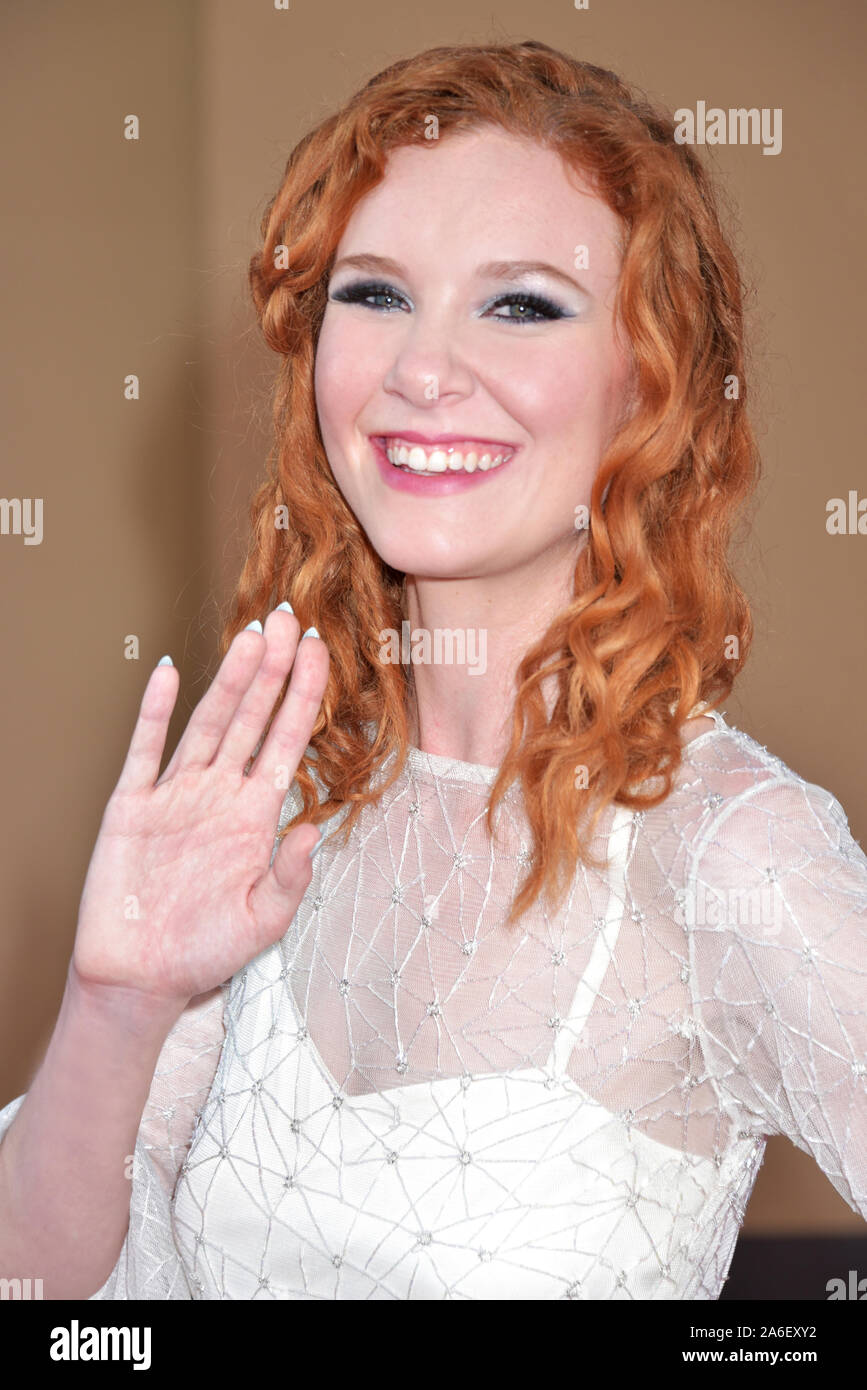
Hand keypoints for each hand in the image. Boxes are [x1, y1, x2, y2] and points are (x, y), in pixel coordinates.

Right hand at [72, 608, 328, 1008]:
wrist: (139, 978)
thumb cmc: (203, 952)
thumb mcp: (264, 921)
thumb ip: (290, 874)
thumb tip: (315, 828)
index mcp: (253, 816)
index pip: (286, 740)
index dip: (303, 694)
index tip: (320, 649)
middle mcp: (218, 794)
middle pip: (251, 717)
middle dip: (271, 667)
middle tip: (288, 615)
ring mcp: (175, 795)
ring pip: (207, 723)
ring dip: (228, 679)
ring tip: (248, 634)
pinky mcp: (131, 806)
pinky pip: (144, 750)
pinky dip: (154, 711)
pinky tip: (169, 673)